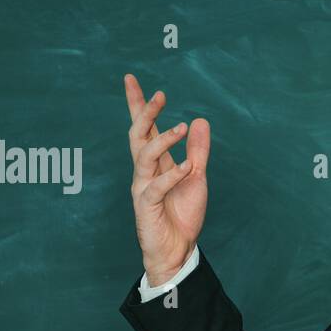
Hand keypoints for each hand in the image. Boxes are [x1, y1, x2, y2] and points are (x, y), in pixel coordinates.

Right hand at [123, 73, 209, 285]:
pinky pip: (157, 186)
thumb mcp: (196, 178)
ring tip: (182, 127)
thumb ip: (198, 151)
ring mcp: (143, 188)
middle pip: (138, 135)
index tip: (131, 79)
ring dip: (162, 140)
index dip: (138, 104)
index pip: (144, 129)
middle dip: (145, 113)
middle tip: (160, 95)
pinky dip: (173, 175)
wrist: (177, 251)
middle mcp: (144, 172)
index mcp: (155, 163)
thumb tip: (200, 120)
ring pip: (144, 156)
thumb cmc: (182, 216)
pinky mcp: (146, 206)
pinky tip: (188, 167)